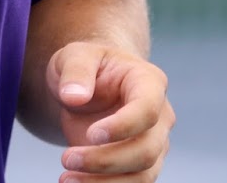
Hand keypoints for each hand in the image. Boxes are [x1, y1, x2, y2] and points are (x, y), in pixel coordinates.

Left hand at [47, 41, 172, 180]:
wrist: (90, 84)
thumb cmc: (88, 66)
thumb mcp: (76, 55)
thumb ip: (76, 71)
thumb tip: (73, 97)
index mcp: (149, 82)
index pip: (148, 109)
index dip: (123, 126)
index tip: (91, 134)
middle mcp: (160, 117)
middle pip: (146, 150)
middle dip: (106, 161)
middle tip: (66, 159)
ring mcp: (153, 144)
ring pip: (143, 176)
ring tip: (66, 179)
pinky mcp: (140, 165)